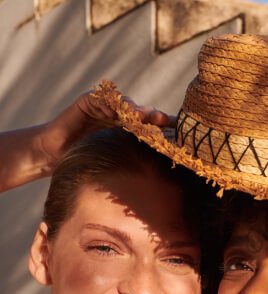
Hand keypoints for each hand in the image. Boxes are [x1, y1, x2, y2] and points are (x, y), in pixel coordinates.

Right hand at [39, 90, 174, 168]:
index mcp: (128, 130)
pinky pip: (99, 99)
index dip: (161, 127)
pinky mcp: (87, 101)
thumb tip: (156, 186)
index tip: (177, 132)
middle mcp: (118, 116)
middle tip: (164, 120)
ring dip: (133, 109)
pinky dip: (107, 103)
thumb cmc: (85, 163)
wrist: (56, 155)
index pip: (148, 126)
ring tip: (142, 115)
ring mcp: (104, 107)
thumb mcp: (112, 164)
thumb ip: (130, 164)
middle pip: (139, 112)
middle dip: (152, 115)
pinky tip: (113, 111)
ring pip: (122, 104)